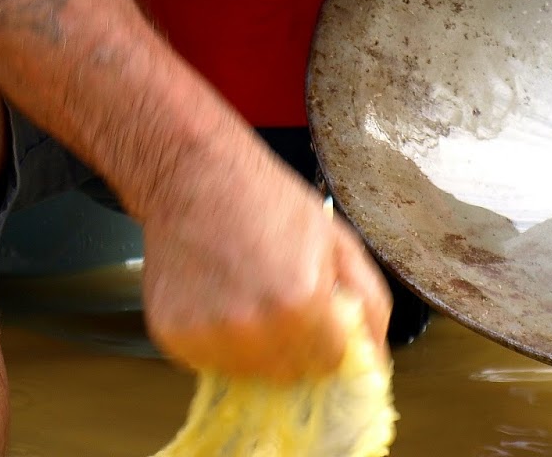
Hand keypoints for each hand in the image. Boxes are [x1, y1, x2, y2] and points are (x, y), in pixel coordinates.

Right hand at [140, 120, 391, 381]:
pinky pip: (209, 361)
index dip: (329, 335)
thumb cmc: (268, 200)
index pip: (329, 363)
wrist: (196, 176)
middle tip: (282, 295)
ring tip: (248, 291)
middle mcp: (254, 329)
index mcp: (301, 303)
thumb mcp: (336, 238)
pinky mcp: (174, 338)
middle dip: (295, 344)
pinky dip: (218, 339)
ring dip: (256, 345)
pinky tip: (219, 296)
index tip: (319, 313)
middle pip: (290, 374)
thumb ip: (368, 301)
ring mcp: (210, 337)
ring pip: (249, 373)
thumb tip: (377, 357)